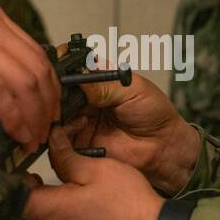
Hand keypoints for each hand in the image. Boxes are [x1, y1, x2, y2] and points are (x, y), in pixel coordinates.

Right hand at [0, 0, 59, 152]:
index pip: (38, 54)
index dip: (51, 90)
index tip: (50, 114)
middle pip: (37, 69)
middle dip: (46, 108)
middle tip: (42, 133)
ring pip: (23, 81)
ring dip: (32, 116)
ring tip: (29, 137)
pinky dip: (11, 115)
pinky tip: (12, 130)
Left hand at [14, 128, 163, 219]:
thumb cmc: (128, 206)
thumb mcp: (96, 169)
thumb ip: (66, 155)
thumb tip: (52, 139)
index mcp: (46, 212)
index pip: (7, 195)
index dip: (5, 175)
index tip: (10, 159)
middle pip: (12, 215)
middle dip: (14, 193)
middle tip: (25, 171)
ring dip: (31, 204)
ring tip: (44, 181)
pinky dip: (47, 215)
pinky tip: (64, 198)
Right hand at [63, 73, 200, 194]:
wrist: (164, 148)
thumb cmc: (156, 115)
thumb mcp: (131, 89)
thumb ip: (103, 84)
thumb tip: (79, 77)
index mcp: (97, 81)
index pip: (71, 72)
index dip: (61, 71)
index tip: (56, 72)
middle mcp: (85, 101)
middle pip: (57, 94)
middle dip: (56, 95)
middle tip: (60, 96)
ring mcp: (80, 122)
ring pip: (55, 116)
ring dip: (58, 115)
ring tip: (74, 114)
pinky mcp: (80, 145)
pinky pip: (60, 141)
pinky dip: (62, 135)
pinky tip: (77, 128)